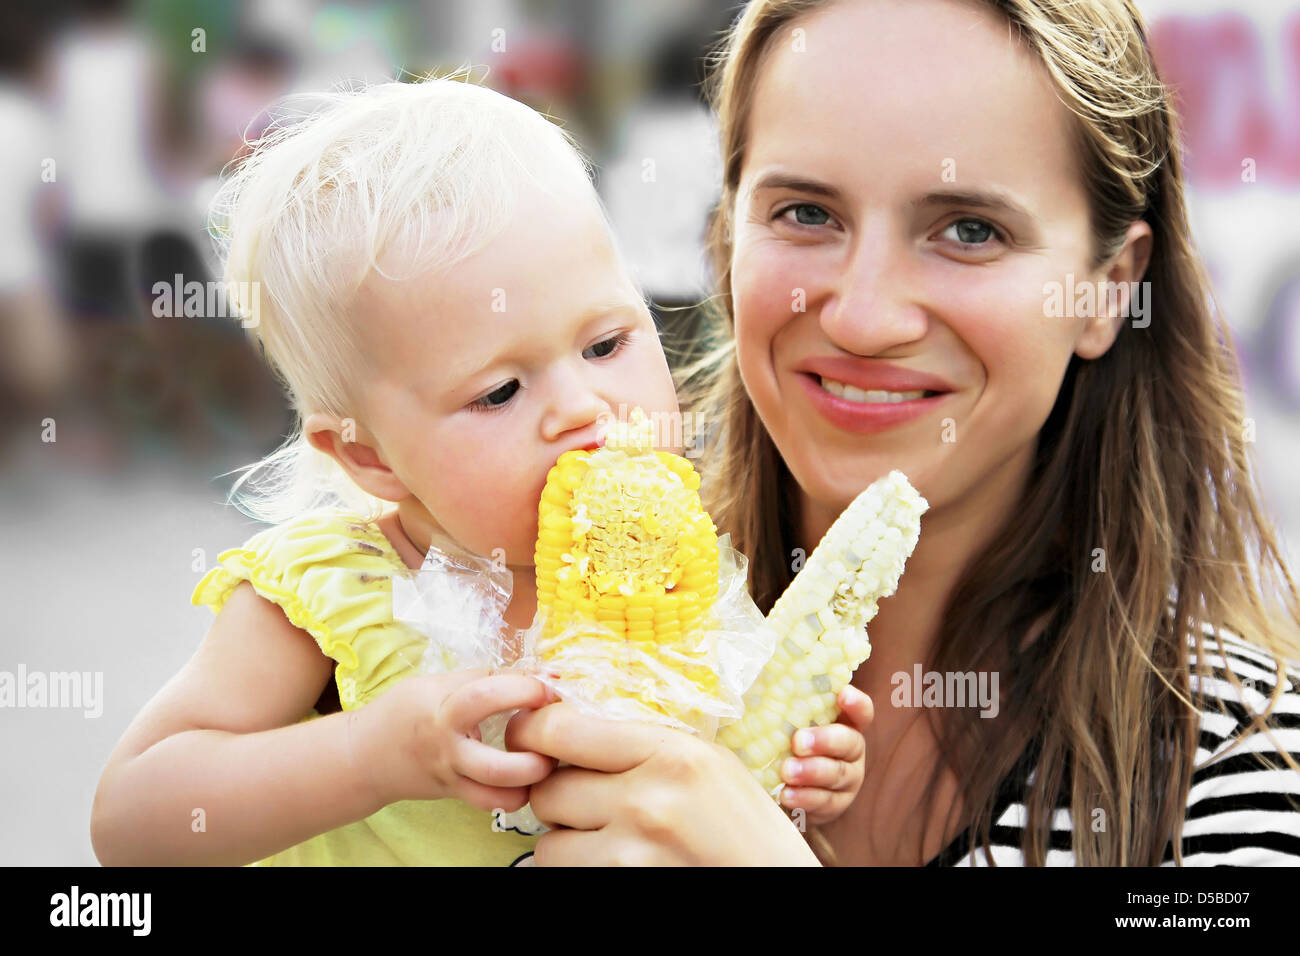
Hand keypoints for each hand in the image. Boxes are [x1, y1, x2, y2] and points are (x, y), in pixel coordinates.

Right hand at [351, 669, 555, 811]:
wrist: (365, 757)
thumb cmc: (404, 711)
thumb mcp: (437, 683)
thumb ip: (483, 679)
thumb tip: (541, 674)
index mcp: (442, 710)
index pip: (485, 696)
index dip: (524, 689)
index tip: (549, 685)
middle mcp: (448, 749)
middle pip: (495, 766)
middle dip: (533, 756)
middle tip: (554, 738)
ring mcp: (453, 778)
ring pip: (497, 795)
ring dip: (530, 781)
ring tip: (546, 760)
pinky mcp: (457, 796)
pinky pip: (492, 803)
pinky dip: (516, 793)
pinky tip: (527, 775)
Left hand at [506, 702, 820, 865]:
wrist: (776, 882)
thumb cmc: (745, 824)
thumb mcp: (707, 760)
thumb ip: (640, 739)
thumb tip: (561, 720)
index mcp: (670, 754)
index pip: (559, 730)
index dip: (530, 731)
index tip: (530, 735)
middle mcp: (647, 804)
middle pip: (548, 791)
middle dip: (557, 795)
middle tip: (586, 798)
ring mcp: (632, 858)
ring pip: (548, 846)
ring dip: (567, 842)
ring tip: (606, 836)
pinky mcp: (624, 891)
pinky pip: (567, 879)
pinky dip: (582, 870)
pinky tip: (617, 860)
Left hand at [779, 685, 871, 824]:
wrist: (782, 788)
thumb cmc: (784, 743)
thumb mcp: (785, 723)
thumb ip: (781, 707)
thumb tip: (747, 688)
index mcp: (843, 723)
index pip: (860, 711)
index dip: (856, 703)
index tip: (843, 694)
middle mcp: (851, 750)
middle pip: (849, 742)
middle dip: (824, 740)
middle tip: (798, 741)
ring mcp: (847, 779)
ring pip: (837, 774)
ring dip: (811, 772)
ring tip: (787, 771)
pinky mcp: (835, 805)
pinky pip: (824, 802)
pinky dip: (804, 798)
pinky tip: (786, 794)